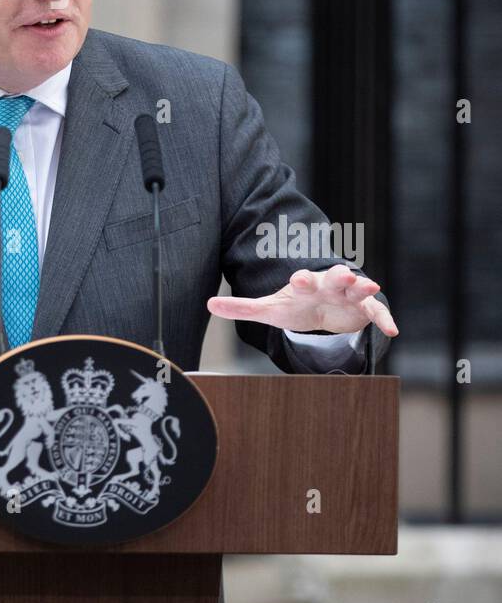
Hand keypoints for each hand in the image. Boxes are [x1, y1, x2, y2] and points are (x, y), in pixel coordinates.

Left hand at [206, 264, 398, 337]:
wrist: (325, 307)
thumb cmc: (296, 305)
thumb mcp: (270, 309)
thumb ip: (242, 307)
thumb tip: (209, 304)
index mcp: (305, 284)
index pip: (302, 279)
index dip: (301, 279)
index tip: (298, 279)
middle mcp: (328, 284)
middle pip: (333, 277)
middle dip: (338, 275)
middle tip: (343, 272)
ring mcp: (349, 295)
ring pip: (358, 287)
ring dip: (363, 287)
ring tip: (372, 286)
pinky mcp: (364, 310)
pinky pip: (376, 313)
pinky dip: (384, 319)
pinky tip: (393, 330)